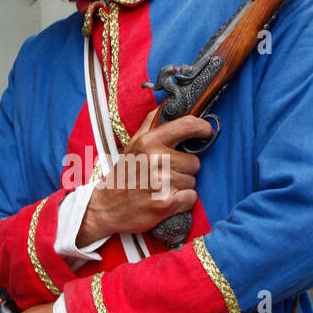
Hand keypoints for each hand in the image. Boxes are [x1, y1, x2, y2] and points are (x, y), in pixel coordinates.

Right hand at [77, 107, 213, 242]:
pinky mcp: (165, 204)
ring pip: (193, 181)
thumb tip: (167, 104)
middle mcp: (156, 160)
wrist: (106, 207)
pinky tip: (167, 199)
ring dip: (182, 186)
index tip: (206, 131)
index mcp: (148, 142)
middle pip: (194, 161)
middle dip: (184, 169)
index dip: (202, 127)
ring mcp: (161, 183)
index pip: (187, 125)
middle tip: (165, 174)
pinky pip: (191, 198)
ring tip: (162, 187)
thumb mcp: (133, 144)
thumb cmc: (124, 175)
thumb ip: (150, 123)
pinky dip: (183, 201)